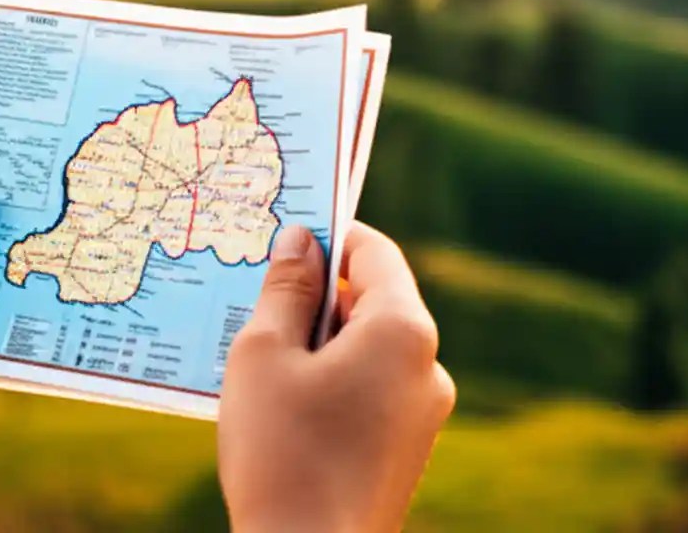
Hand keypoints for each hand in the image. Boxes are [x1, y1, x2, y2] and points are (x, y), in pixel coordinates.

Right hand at [219, 223, 454, 532]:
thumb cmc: (280, 453)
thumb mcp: (265, 355)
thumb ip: (286, 289)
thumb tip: (300, 240)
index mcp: (404, 331)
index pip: (374, 253)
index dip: (329, 235)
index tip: (285, 234)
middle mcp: (429, 368)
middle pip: (374, 301)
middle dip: (318, 295)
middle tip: (258, 299)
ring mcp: (425, 414)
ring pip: (370, 350)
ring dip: (321, 343)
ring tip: (262, 360)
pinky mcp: (408, 451)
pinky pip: (372, 391)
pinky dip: (333, 382)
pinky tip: (285, 404)